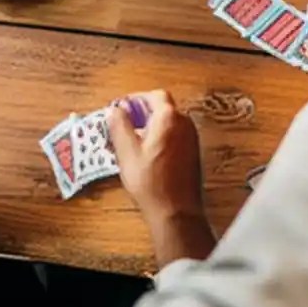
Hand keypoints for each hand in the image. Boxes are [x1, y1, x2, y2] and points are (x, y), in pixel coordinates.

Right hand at [108, 91, 216, 265]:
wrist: (176, 210)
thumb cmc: (152, 184)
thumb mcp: (127, 153)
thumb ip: (119, 126)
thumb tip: (115, 110)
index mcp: (169, 119)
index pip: (155, 95)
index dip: (136, 98)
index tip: (122, 108)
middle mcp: (185, 124)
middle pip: (163, 107)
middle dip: (142, 112)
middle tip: (124, 124)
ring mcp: (191, 138)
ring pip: (169, 122)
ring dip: (150, 125)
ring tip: (131, 141)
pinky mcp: (192, 152)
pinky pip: (175, 136)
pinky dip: (160, 137)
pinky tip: (146, 153)